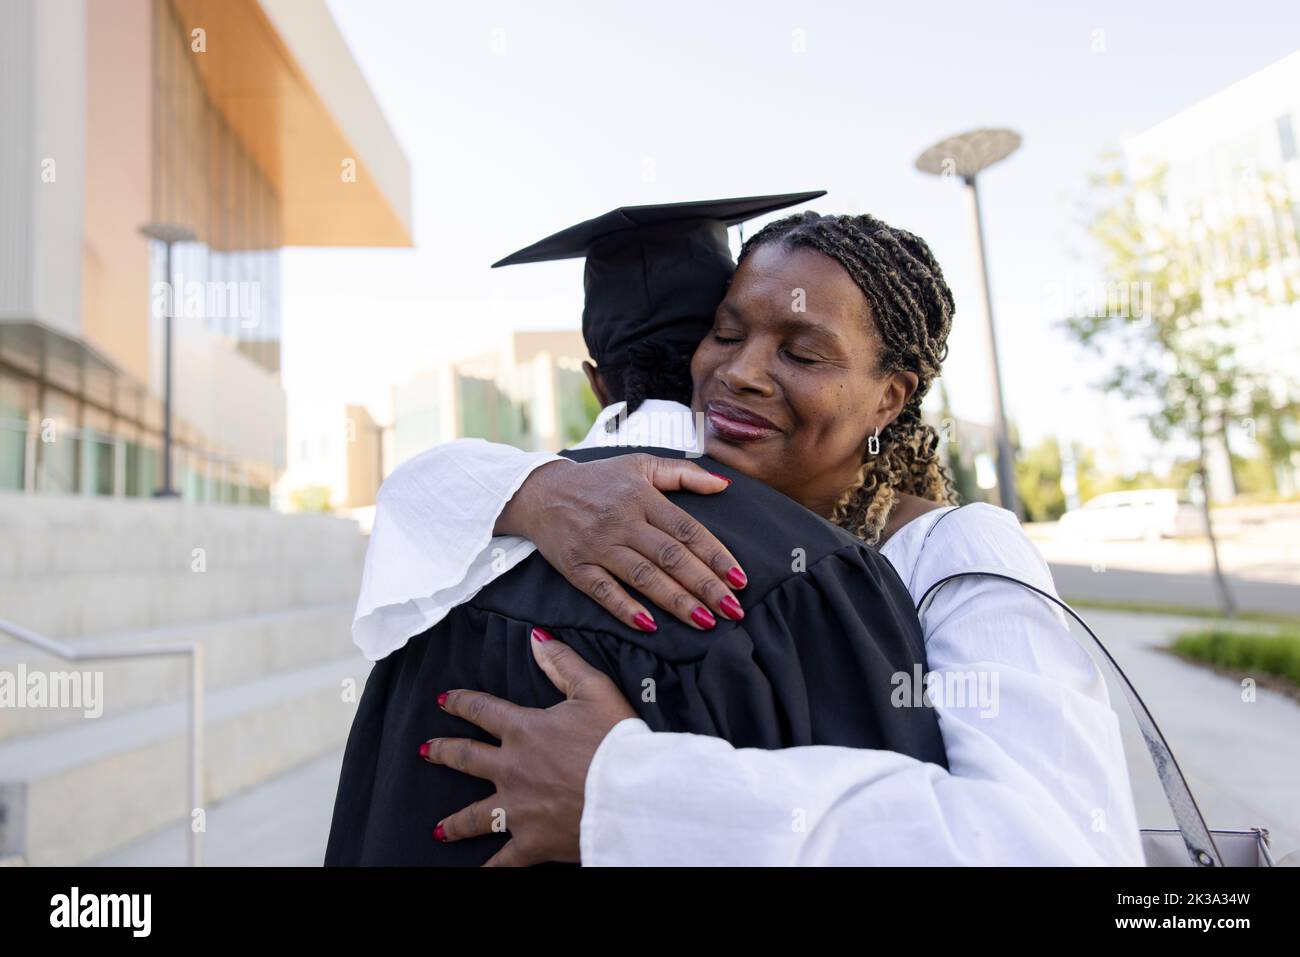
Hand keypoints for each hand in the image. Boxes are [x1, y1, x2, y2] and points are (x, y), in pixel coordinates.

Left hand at [421, 629, 636, 865]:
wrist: (631, 793)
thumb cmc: (616, 739)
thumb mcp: (594, 689)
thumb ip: (562, 663)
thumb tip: (536, 639)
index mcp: (524, 730)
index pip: (482, 709)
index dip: (460, 702)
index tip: (443, 699)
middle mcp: (511, 768)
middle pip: (467, 758)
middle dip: (444, 752)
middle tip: (426, 751)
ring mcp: (517, 808)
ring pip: (474, 816)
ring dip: (454, 822)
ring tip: (438, 830)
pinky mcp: (531, 842)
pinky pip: (502, 861)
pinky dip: (488, 869)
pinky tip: (474, 874)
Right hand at [494, 454, 747, 630]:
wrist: (539, 491)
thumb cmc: (598, 480)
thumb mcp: (640, 465)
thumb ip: (683, 473)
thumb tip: (724, 484)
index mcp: (643, 497)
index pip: (688, 530)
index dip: (716, 555)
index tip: (741, 579)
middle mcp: (622, 521)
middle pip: (671, 557)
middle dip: (705, 585)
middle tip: (733, 609)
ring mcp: (598, 545)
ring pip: (643, 577)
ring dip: (676, 601)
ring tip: (705, 622)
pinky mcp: (576, 567)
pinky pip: (603, 591)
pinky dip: (625, 608)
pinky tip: (650, 626)